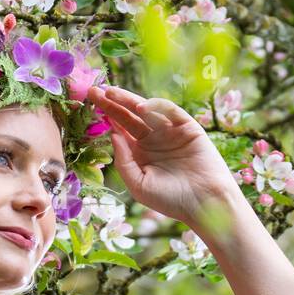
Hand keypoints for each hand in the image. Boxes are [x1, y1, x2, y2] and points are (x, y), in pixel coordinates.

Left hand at [87, 85, 242, 227]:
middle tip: (95, 91)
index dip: (106, 116)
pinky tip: (140, 107)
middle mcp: (153, 139)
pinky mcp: (188, 127)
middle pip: (129, 116)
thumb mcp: (138, 184)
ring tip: (111, 93)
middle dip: (112, 103)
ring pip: (146, 111)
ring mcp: (170, 131)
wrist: (203, 203)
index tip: (90, 104)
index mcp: (139, 152)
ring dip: (129, 100)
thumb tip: (112, 135)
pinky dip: (157, 107)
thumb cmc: (170, 199)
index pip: (120, 129)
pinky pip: (170, 111)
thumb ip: (124, 162)